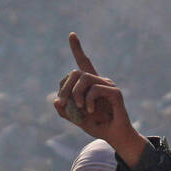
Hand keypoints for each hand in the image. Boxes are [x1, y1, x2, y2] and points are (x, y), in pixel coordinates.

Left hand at [53, 33, 146, 165]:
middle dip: (65, 88)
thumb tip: (56, 101)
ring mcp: (108, 85)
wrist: (114, 136)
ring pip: (84, 79)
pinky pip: (94, 89)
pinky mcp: (115, 92)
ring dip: (76, 95)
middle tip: (63, 104)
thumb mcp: (77, 119)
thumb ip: (66, 111)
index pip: (84, 62)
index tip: (72, 34)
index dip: (77, 48)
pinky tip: (90, 111)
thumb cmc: (98, 126)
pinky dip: (88, 101)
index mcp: (91, 84)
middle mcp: (100, 80)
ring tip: (80, 109)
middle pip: (76, 72)